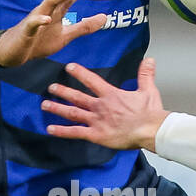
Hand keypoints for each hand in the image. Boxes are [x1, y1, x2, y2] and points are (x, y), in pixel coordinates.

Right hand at [0, 0, 108, 66]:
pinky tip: (48, 20)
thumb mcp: (66, 35)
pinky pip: (32, 22)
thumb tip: (104, 18)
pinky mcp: (26, 30)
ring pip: (49, 0)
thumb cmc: (39, 41)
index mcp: (57, 9)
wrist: (14, 51)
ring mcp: (36, 17)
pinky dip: (40, 20)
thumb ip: (83, 27)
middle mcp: (48, 8)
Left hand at [42, 56, 168, 150]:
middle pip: (77, 97)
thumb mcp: (148, 91)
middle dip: (62, 92)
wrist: (150, 130)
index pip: (91, 80)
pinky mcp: (96, 135)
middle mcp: (100, 106)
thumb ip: (145, 75)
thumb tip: (149, 60)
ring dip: (58, 108)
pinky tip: (50, 129)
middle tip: (51, 87)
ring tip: (45, 105)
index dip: (79, 73)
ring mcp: (96, 121)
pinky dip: (62, 131)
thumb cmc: (150, 114)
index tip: (69, 67)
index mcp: (111, 95)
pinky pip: (76, 132)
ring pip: (73, 112)